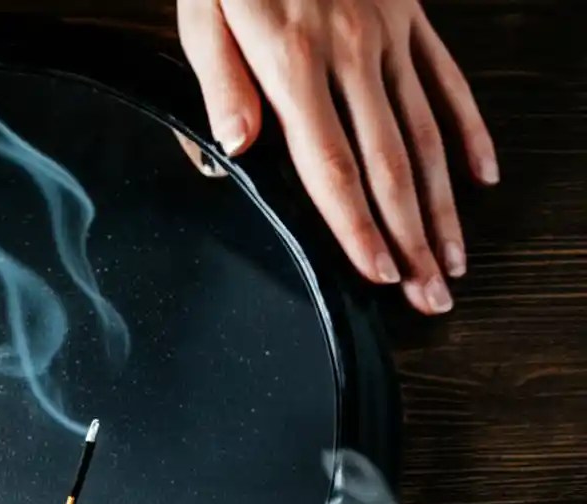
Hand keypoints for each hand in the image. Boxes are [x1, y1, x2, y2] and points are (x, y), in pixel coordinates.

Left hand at [178, 0, 498, 314]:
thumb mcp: (203, 12)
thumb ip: (219, 83)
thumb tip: (232, 149)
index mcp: (290, 62)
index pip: (329, 165)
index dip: (356, 226)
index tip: (377, 273)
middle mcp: (349, 55)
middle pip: (388, 165)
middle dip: (410, 239)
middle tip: (429, 295)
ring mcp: (387, 35)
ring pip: (425, 134)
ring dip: (443, 204)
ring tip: (453, 259)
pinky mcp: (409, 16)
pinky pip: (447, 81)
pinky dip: (469, 131)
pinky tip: (481, 176)